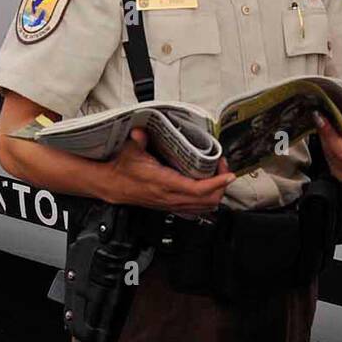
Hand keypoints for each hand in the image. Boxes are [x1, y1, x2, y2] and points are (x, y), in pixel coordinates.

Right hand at [102, 128, 234, 213]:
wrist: (113, 185)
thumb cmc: (123, 168)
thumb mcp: (130, 151)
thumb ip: (138, 139)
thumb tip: (141, 130)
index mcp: (164, 183)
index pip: (197, 189)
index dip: (216, 183)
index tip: (228, 174)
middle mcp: (170, 197)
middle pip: (206, 200)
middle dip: (221, 186)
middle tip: (223, 169)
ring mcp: (171, 204)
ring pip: (203, 207)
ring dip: (216, 194)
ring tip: (219, 177)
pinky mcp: (170, 207)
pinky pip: (195, 210)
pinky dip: (207, 202)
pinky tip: (210, 191)